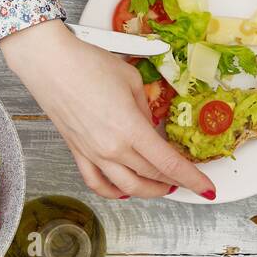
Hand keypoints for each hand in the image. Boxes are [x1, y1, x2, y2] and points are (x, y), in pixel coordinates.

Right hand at [0, 19, 215, 199]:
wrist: (50, 65)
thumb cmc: (88, 64)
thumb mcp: (131, 79)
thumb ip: (144, 108)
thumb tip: (149, 125)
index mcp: (130, 129)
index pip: (168, 163)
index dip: (192, 178)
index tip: (206, 187)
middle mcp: (112, 149)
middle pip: (151, 176)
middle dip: (174, 181)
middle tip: (188, 180)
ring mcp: (93, 154)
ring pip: (127, 187)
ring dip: (149, 191)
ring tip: (162, 188)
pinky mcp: (78, 153)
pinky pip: (98, 183)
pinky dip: (114, 192)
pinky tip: (124, 190)